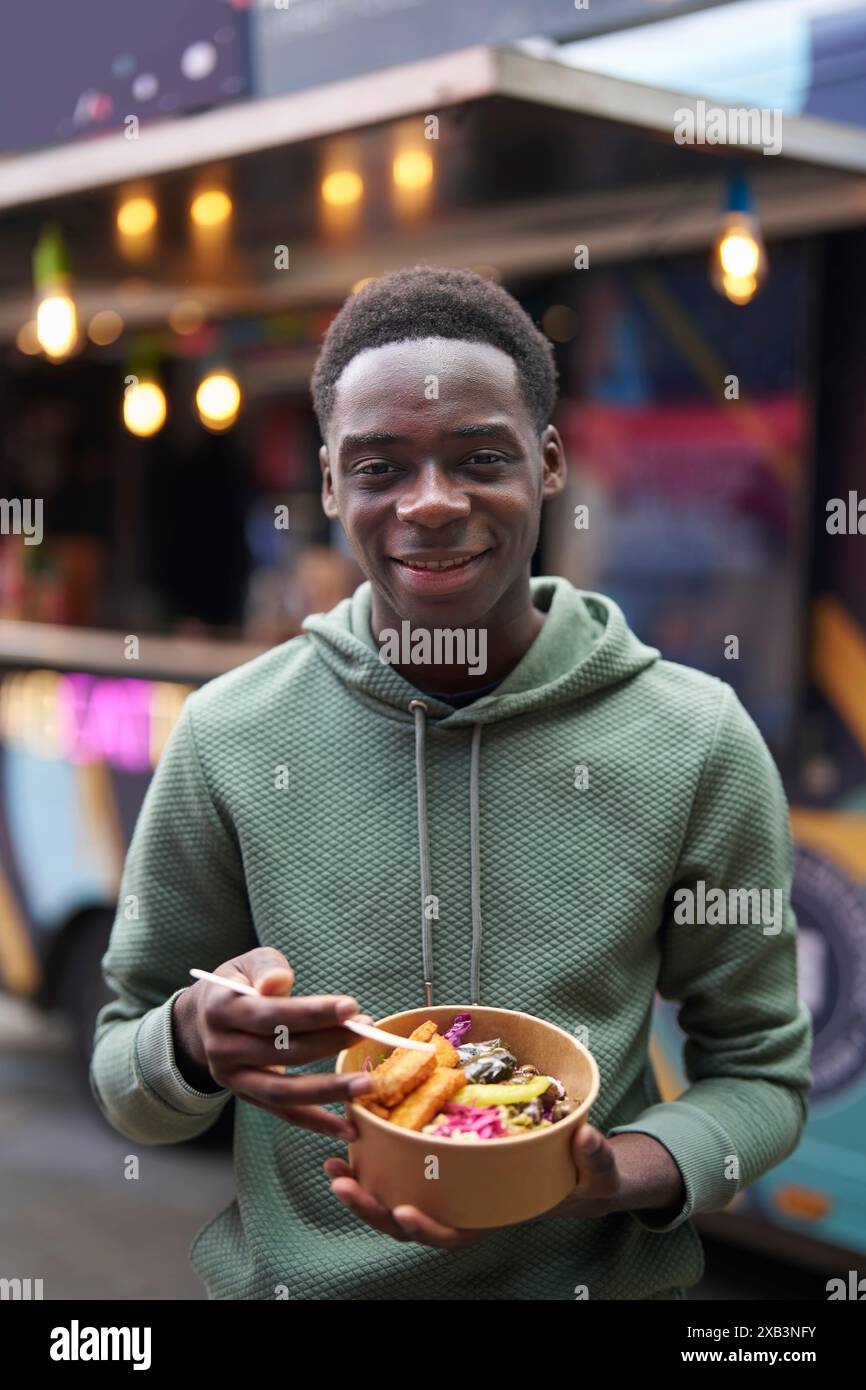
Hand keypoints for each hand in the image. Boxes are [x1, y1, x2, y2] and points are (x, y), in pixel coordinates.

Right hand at [171, 946, 375, 1140]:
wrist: (205, 1019)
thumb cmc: (240, 983)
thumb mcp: (249, 963)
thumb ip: (267, 968)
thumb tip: (278, 983)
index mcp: (221, 1010)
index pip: (270, 1015)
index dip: (311, 1013)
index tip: (351, 1007)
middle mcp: (222, 1049)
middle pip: (282, 1052)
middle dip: (330, 1042)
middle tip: (367, 1031)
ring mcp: (233, 1079)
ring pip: (283, 1091)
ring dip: (328, 1090)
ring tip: (366, 1083)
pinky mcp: (248, 1097)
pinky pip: (285, 1113)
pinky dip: (317, 1122)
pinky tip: (349, 1128)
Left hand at [324, 1125, 683, 1244]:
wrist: (572, 1168)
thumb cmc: (584, 1174)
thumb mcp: (595, 1168)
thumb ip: (592, 1157)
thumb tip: (585, 1137)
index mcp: (492, 1216)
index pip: (454, 1235)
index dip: (426, 1229)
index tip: (403, 1213)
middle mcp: (463, 1209)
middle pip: (409, 1222)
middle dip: (373, 1209)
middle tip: (344, 1185)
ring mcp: (446, 1192)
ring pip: (394, 1200)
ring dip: (362, 1188)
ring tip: (332, 1167)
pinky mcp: (437, 1169)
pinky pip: (400, 1171)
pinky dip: (372, 1163)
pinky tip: (349, 1144)